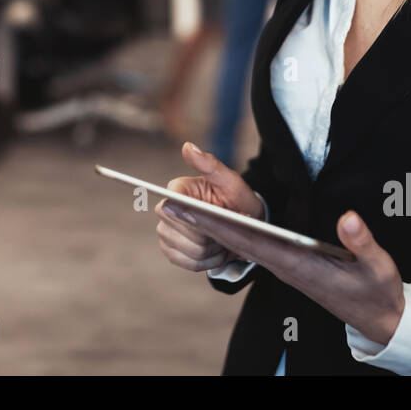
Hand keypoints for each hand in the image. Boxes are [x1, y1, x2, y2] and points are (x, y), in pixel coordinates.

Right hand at [155, 142, 263, 271]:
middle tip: (227, 228)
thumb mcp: (231, 181)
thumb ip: (210, 165)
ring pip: (188, 250)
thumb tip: (188, 146)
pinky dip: (208, 262)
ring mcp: (166, 231)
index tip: (219, 215)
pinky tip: (218, 251)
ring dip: (213, 250)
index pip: (174, 205)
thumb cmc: (238, 199)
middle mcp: (166, 209)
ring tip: (225, 238)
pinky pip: (188, 263)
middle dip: (210, 234)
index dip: (197, 216)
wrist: (244, 224)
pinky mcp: (171, 250)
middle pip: (183, 231)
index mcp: (178, 189)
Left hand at [172, 202, 406, 346]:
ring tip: (180, 209)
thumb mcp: (377, 267)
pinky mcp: (289, 266)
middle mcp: (284, 265)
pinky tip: (215, 224)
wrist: (378, 319)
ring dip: (210, 227)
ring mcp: (284, 266)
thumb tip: (349, 219)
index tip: (189, 212)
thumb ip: (362, 243)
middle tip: (166, 204)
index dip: (218, 225)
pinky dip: (230, 233)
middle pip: (234, 241)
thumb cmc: (376, 291)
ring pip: (240, 244)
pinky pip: (253, 248)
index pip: (250, 241)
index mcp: (298, 264)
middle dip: (200, 223)